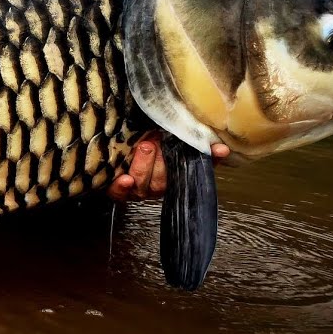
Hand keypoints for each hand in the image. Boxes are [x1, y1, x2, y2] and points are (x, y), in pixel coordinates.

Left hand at [108, 133, 230, 202]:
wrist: (111, 152)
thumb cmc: (141, 144)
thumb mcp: (164, 140)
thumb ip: (189, 143)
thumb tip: (222, 148)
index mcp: (171, 175)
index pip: (191, 172)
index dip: (205, 163)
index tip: (216, 150)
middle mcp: (155, 186)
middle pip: (163, 182)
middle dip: (160, 163)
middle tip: (154, 143)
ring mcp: (136, 189)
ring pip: (144, 186)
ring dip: (144, 166)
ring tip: (144, 147)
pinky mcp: (117, 191)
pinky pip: (119, 193)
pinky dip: (122, 187)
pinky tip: (125, 179)